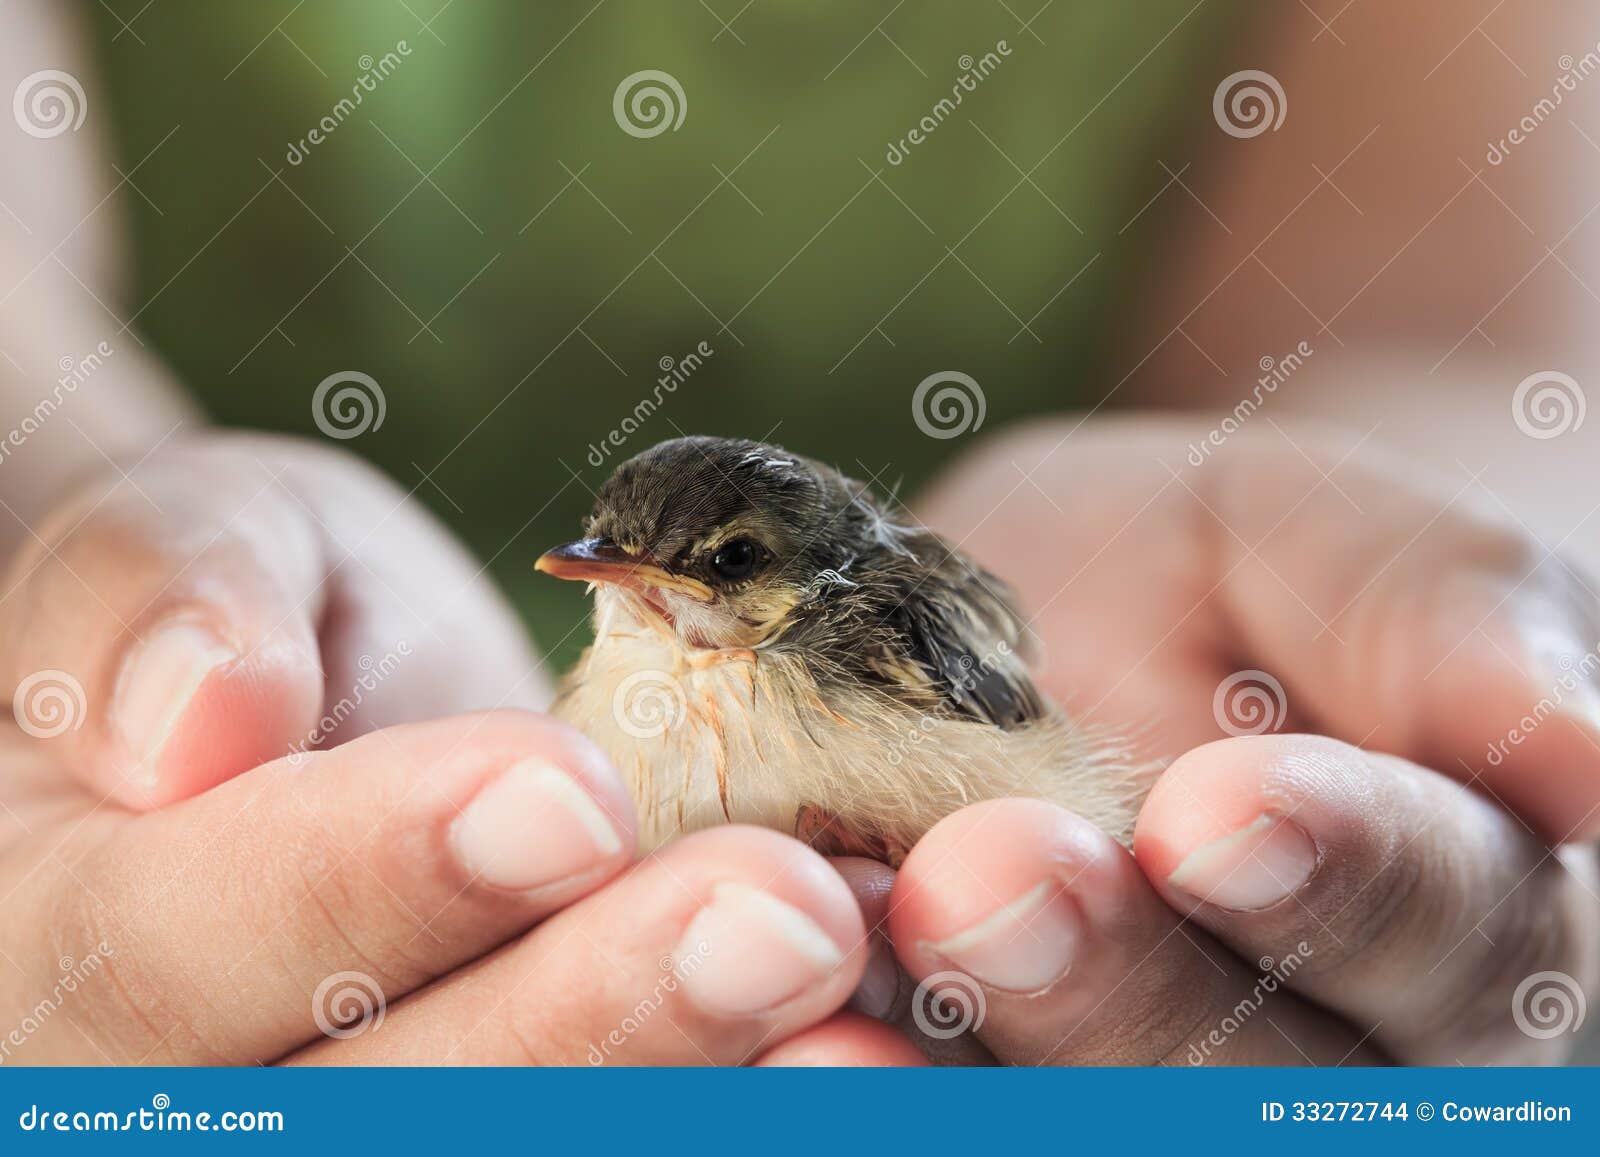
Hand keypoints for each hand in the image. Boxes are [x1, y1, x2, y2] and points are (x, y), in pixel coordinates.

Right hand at [0, 434, 872, 1064]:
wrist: (333, 733)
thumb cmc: (270, 620)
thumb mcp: (211, 545)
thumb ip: (167, 589)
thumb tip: (192, 721)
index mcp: (81, 956)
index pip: (184, 951)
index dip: (375, 878)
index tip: (568, 792)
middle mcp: (220, 1097)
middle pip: (390, 1109)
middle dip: (598, 1018)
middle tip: (787, 914)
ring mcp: (390, 1116)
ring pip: (529, 1152)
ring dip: (702, 1084)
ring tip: (860, 988)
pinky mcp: (539, 1097)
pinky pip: (643, 1131)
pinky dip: (762, 1090)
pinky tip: (899, 1034)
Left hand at [868, 417, 1599, 1063]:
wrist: (1083, 633)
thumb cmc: (1242, 579)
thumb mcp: (1330, 541)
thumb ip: (1439, 615)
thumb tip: (1587, 747)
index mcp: (1450, 925)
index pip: (1445, 930)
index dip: (1344, 880)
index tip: (1219, 806)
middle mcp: (1309, 1054)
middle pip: (1246, 1077)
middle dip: (1110, 991)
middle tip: (978, 879)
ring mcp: (1115, 1071)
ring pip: (1075, 1120)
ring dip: (943, 1076)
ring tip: (818, 995)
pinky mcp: (971, 1066)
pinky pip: (912, 1095)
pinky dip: (827, 1071)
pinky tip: (742, 1020)